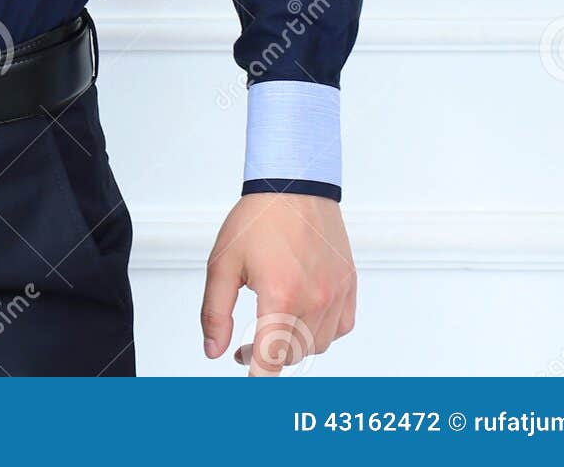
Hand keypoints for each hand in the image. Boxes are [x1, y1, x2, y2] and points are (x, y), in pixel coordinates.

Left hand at [200, 192, 355, 373]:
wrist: (293, 184)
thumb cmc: (257, 218)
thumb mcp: (223, 263)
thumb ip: (215, 311)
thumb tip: (214, 350)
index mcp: (281, 295)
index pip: (271, 358)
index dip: (258, 376)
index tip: (248, 379)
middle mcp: (314, 298)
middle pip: (292, 354)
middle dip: (267, 357)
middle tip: (246, 347)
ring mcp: (336, 293)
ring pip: (318, 344)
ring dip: (294, 345)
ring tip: (273, 327)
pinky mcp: (349, 284)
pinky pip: (340, 327)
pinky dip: (322, 331)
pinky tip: (303, 316)